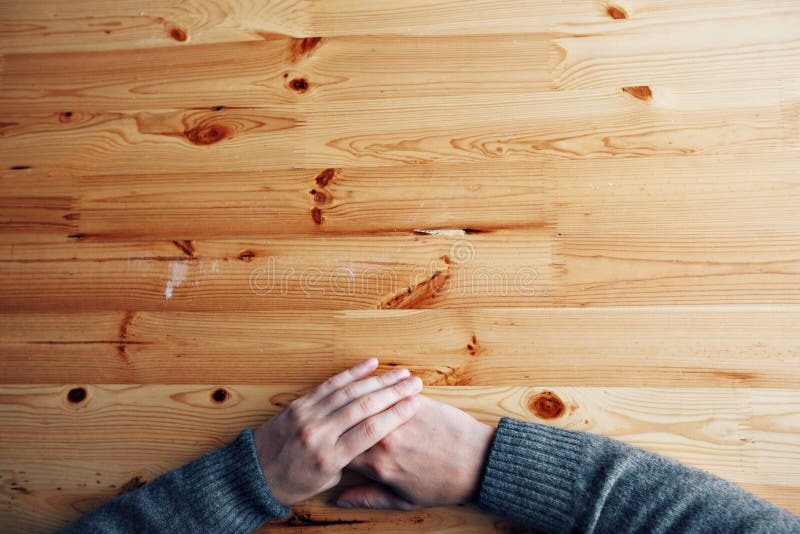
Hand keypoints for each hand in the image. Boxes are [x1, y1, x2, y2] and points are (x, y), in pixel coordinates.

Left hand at [253, 358, 422, 505]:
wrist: (251, 475)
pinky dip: (351, 374)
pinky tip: (369, 365)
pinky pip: (329, 384)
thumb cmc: (291, 484)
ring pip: (349, 392)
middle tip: (413, 383)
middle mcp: (318, 434)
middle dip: (393, 392)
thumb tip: (370, 446)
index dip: (395, 414)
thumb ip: (348, 463)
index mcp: (329, 458)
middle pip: (364, 407)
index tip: (415, 403)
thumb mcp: (323, 483)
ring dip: (377, 381)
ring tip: (399, 373)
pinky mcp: (300, 403)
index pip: (370, 431)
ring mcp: (308, 415)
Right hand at [336, 395, 495, 509]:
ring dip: (359, 399)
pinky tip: (375, 388)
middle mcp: (384, 439)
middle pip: (348, 423)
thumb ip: (369, 498)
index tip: (330, 446)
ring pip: (368, 402)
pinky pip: (391, 391)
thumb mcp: (405, 501)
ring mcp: (400, 417)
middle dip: (339, 420)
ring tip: (353, 397)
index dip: (330, 448)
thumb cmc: (444, 484)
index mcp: (377, 465)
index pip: (339, 452)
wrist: (479, 462)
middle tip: (334, 418)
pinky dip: (380, 390)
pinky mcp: (416, 401)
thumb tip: (340, 500)